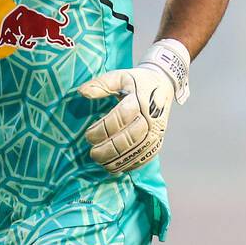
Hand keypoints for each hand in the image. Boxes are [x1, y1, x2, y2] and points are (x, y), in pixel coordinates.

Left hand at [78, 39, 188, 173]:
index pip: (121, 117)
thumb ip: (100, 84)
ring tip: (102, 164)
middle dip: (110, 148)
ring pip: (139, 149)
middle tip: (93, 154)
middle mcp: (151, 116)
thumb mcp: (119, 76)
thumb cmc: (136, 81)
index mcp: (140, 98)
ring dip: (120, 160)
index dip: (103, 129)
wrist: (164, 84)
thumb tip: (82, 92)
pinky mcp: (159, 139)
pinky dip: (132, 164)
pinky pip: (148, 155)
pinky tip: (118, 168)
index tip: (88, 136)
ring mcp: (157, 129)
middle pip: (131, 137)